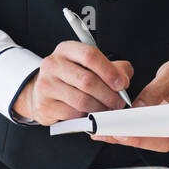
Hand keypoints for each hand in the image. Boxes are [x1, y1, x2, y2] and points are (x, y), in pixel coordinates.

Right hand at [12, 42, 133, 124]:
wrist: (44, 92)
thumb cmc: (71, 78)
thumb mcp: (92, 66)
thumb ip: (113, 68)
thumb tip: (123, 80)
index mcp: (67, 50)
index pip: (90, 55)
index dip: (109, 71)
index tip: (121, 84)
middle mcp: (53, 65)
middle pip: (87, 80)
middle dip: (108, 95)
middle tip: (118, 102)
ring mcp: (46, 85)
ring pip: (81, 100)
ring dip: (100, 108)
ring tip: (107, 109)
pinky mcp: (45, 105)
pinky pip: (72, 114)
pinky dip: (86, 117)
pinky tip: (90, 114)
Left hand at [95, 58, 168, 150]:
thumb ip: (155, 90)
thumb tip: (137, 106)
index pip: (168, 129)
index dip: (147, 132)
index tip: (127, 131)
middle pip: (157, 141)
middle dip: (131, 137)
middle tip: (109, 132)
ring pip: (149, 143)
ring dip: (125, 138)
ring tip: (103, 132)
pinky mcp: (164, 135)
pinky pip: (146, 138)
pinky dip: (128, 135)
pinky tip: (111, 132)